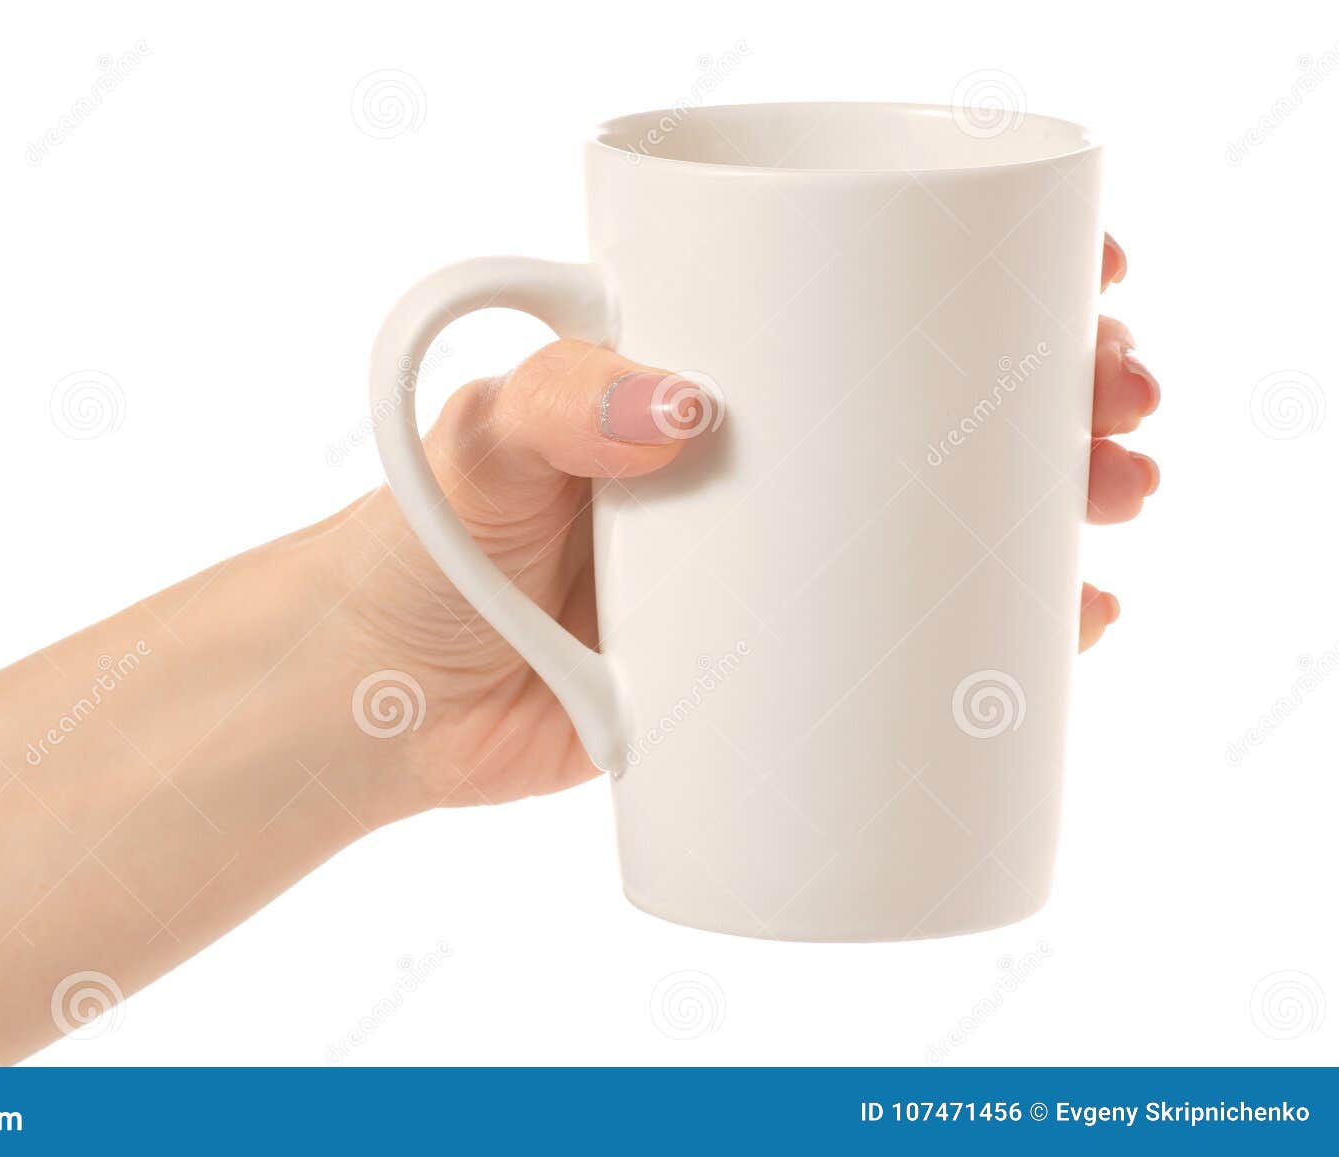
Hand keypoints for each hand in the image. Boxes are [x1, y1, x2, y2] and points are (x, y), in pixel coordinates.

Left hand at [339, 234, 1157, 810]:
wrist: (380, 697)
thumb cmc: (415, 542)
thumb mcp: (472, 438)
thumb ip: (551, 397)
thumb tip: (688, 410)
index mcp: (702, 375)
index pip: (866, 300)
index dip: (992, 285)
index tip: (1090, 279)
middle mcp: (754, 463)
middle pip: (936, 410)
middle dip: (1054, 399)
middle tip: (1119, 417)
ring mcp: (768, 570)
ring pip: (942, 524)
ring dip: (1054, 508)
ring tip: (1116, 507)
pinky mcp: (766, 674)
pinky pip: (904, 648)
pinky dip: (994, 639)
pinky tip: (1072, 628)